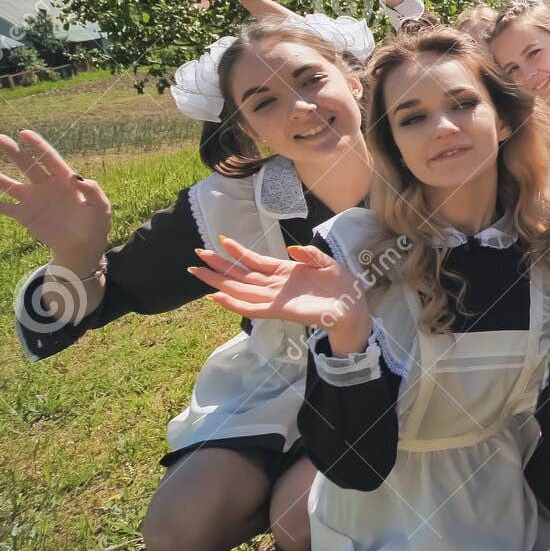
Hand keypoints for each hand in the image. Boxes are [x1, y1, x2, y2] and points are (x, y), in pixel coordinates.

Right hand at [0, 131, 110, 273]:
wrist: (83, 245)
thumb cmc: (96, 223)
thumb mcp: (101, 207)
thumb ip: (93, 191)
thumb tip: (78, 177)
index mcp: (65, 179)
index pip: (49, 158)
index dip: (38, 145)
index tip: (24, 133)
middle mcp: (45, 185)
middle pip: (26, 165)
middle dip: (12, 152)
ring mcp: (33, 199)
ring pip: (10, 184)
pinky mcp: (24, 215)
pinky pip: (4, 206)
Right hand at [189, 237, 369, 351]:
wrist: (352, 308)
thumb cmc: (341, 286)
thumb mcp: (326, 264)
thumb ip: (309, 255)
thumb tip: (292, 248)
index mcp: (285, 271)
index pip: (255, 260)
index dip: (238, 251)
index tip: (221, 239)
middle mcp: (275, 285)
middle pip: (240, 274)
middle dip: (218, 265)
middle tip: (196, 255)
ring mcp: (274, 298)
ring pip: (239, 289)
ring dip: (218, 281)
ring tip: (198, 271)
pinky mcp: (278, 311)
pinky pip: (250, 308)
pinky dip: (233, 303)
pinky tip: (217, 296)